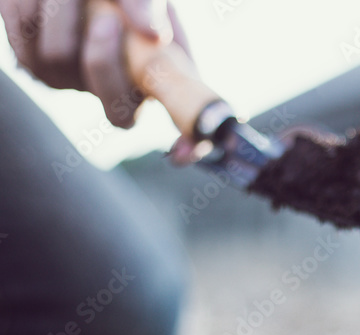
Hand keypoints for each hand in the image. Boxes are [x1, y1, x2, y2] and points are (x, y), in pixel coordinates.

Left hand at [0, 0, 189, 127]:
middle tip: (109, 22)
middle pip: (117, 113)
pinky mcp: (36, 67)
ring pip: (60, 66)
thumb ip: (149, 5)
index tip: (186, 152)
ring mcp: (75, 84)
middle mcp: (119, 93)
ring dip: (64, 17)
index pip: (184, 124)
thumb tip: (152, 33)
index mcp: (160, 78)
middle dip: (106, 63)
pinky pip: (26, 51)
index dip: (192, 145)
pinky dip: (32, 15)